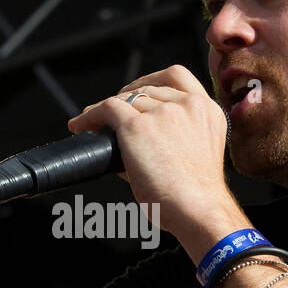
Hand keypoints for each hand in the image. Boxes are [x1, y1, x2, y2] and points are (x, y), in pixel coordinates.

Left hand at [67, 64, 241, 244]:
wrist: (198, 210)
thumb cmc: (197, 198)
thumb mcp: (196, 155)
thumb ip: (174, 139)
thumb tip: (131, 147)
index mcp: (208, 111)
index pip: (177, 76)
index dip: (153, 80)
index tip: (139, 90)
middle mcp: (187, 106)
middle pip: (148, 88)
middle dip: (127, 98)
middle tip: (112, 115)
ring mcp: (163, 114)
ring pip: (126, 99)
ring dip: (107, 110)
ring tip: (91, 123)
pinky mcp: (137, 127)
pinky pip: (107, 109)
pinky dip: (90, 115)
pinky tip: (79, 126)